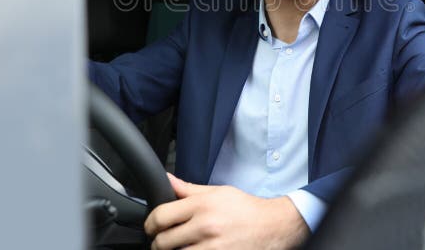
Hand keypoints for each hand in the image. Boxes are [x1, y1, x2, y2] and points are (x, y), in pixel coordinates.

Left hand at [144, 173, 309, 249]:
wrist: (273, 227)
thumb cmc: (246, 210)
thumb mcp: (219, 192)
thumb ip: (189, 190)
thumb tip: (167, 181)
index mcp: (203, 205)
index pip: (160, 216)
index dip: (150, 224)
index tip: (152, 227)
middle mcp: (206, 226)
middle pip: (163, 242)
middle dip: (159, 242)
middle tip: (164, 241)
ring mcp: (212, 248)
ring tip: (180, 247)